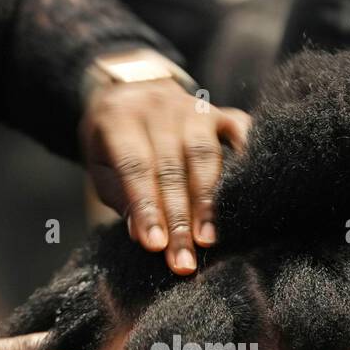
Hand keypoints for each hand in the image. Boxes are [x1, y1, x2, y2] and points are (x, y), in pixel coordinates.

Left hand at [79, 76, 250, 274]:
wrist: (134, 89)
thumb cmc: (115, 140)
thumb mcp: (101, 164)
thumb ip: (120, 196)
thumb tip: (143, 235)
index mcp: (120, 119)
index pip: (136, 168)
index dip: (147, 208)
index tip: (156, 246)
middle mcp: (159, 108)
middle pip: (172, 168)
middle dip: (178, 219)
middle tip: (183, 260)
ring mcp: (193, 108)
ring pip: (205, 156)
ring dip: (207, 203)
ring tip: (207, 241)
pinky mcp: (221, 112)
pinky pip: (241, 134)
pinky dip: (247, 160)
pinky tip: (249, 193)